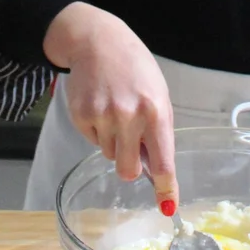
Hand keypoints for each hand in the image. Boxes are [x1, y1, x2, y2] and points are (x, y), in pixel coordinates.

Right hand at [44, 3, 177, 206]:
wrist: (97, 42)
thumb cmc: (134, 69)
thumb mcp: (157, 94)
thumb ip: (158, 130)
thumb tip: (157, 171)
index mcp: (156, 110)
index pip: (163, 160)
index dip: (166, 187)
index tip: (168, 206)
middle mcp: (129, 115)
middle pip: (128, 170)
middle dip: (130, 165)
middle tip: (131, 145)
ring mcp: (102, 116)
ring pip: (109, 156)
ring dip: (113, 142)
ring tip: (115, 111)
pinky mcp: (81, 116)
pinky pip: (92, 142)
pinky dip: (97, 131)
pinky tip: (100, 107)